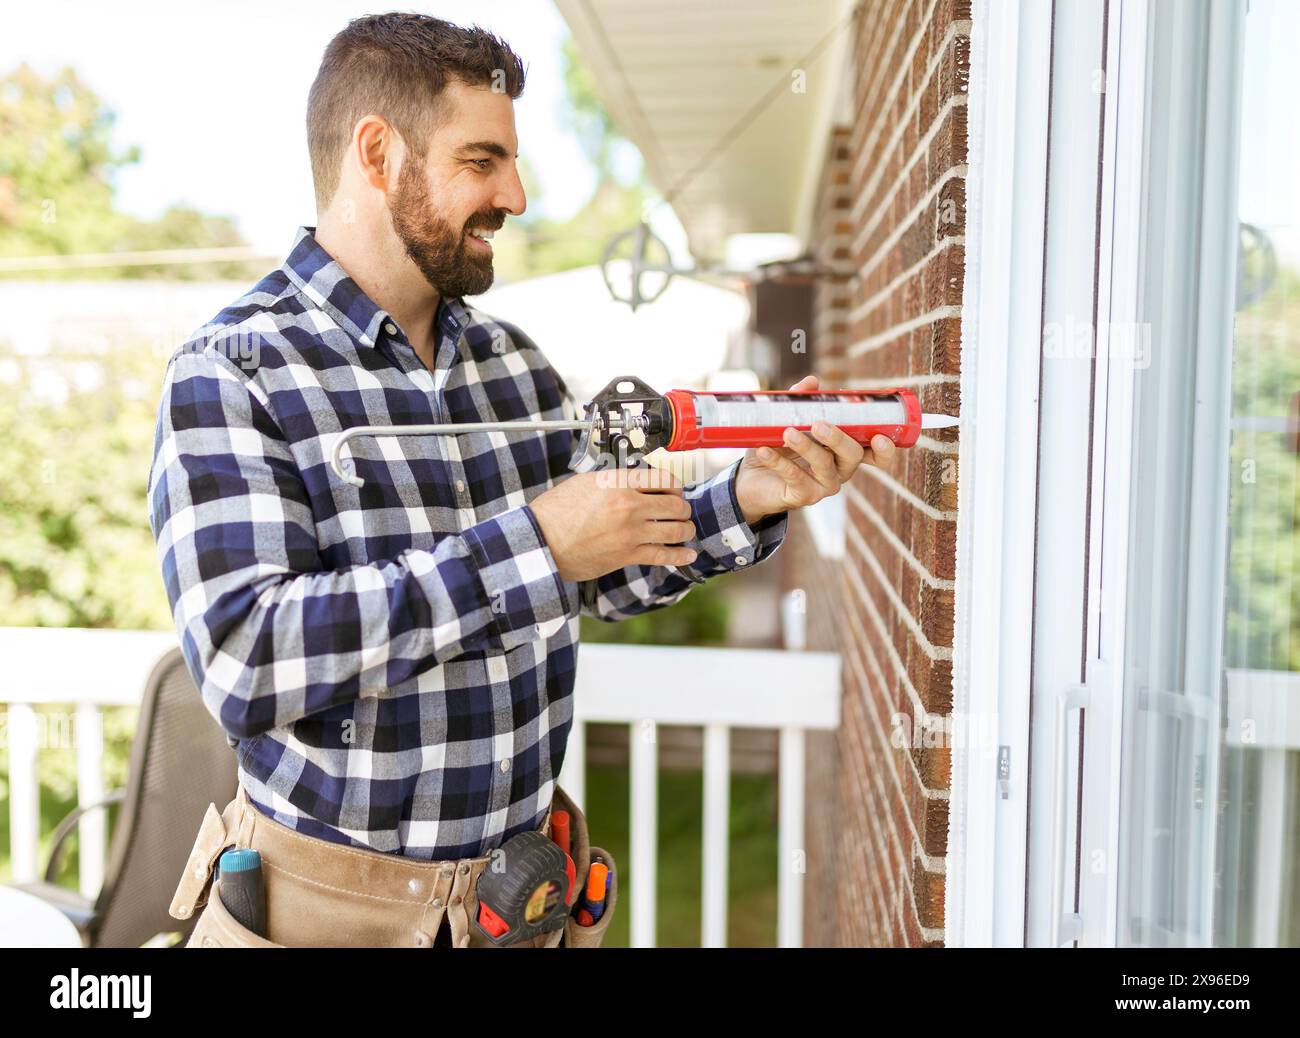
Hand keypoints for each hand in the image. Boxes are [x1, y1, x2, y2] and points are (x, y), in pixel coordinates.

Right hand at [529, 467, 697, 581]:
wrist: (542, 542)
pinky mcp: (628, 555)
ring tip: (685, 530)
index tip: (674, 491)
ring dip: (685, 530)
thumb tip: (634, 481)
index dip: (675, 486)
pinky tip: (688, 553)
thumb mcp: (586, 482)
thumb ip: (614, 480)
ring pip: (676, 530)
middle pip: (676, 505)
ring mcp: (631, 532)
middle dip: (682, 508)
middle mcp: (630, 506)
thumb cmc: (557, 511)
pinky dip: (680, 555)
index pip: (665, 480)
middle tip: (680, 511)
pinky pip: (664, 555)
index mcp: (620, 483)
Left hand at [733, 375, 896, 524]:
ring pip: (824, 465)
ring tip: (787, 432)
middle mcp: (840, 469)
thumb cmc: (778, 447)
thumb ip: (801, 402)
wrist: (750, 479)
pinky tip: (764, 450)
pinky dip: (779, 462)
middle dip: (838, 438)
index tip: (879, 437)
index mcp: (844, 451)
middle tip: (818, 424)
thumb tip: (812, 382)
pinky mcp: (803, 496)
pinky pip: (795, 477)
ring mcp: (823, 485)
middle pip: (852, 455)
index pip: (874, 454)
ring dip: (807, 447)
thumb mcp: (788, 421)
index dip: (884, 449)